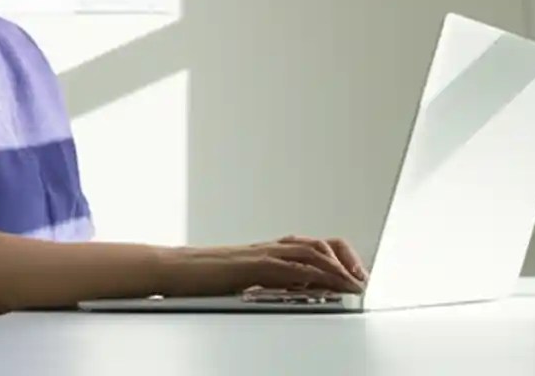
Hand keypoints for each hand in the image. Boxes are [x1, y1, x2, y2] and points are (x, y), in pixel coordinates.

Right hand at [159, 235, 366, 296]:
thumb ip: (266, 283)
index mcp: (268, 251)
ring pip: (310, 252)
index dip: (338, 257)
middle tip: (362, 280)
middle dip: (346, 260)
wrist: (172, 268)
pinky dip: (314, 275)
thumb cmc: (200, 277)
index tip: (355, 276)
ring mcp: (262, 254)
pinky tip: (326, 285)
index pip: (312, 246)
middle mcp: (269, 248)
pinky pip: (290, 267)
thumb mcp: (241, 281)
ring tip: (353, 284)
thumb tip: (293, 291)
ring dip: (337, 268)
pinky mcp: (253, 266)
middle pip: (320, 244)